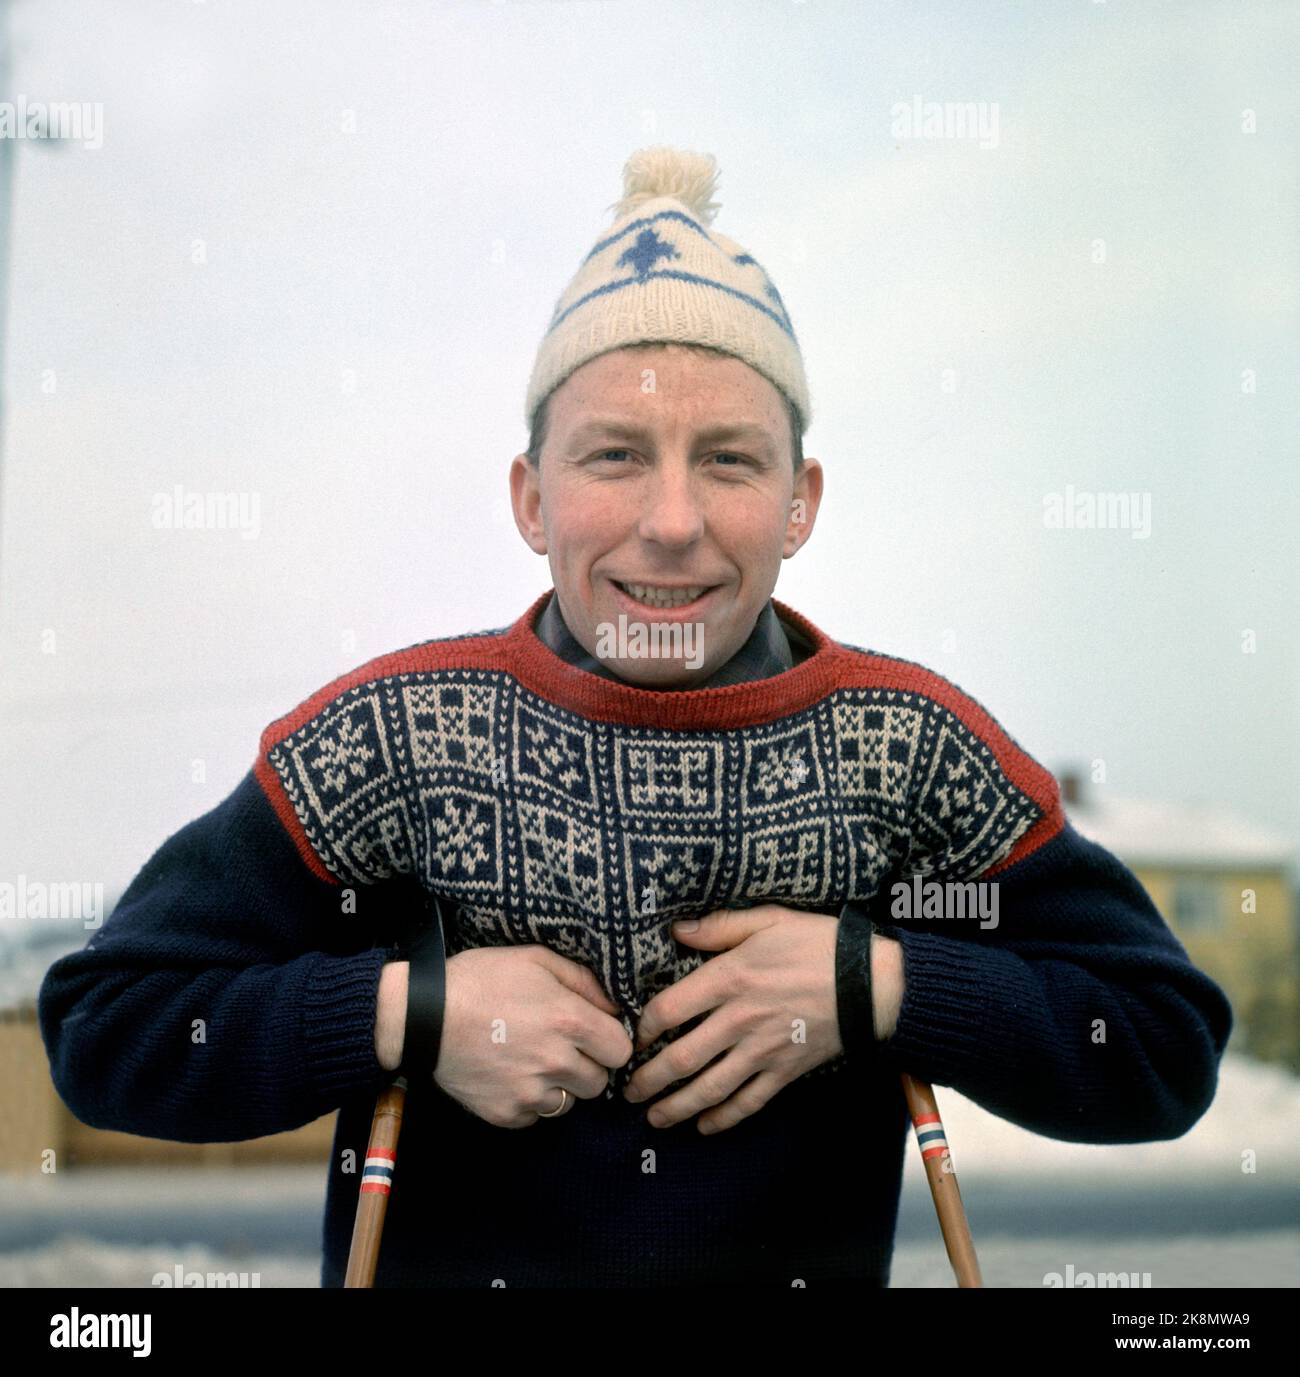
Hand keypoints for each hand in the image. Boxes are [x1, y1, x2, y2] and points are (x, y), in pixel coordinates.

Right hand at [434, 945, 632, 1127]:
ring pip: (569, 1103)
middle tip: (560, 1047)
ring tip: (533, 1061)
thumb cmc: (481, 979)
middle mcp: (556, 1062)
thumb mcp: (535, 959)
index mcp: (570, 1021)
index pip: (621, 1051)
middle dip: (587, 1065)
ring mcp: (530, 1093)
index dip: (609, 1042)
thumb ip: (582, 980)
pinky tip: (510, 1075)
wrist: (423, 1015)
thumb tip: (612, 1006)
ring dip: (560, 1086)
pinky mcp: (506, 1114)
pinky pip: (536, 1116)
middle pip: (599, 1082)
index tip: (594, 1035)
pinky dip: (529, 1101)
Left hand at [622, 904, 841, 1134]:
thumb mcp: (768, 919)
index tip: (632, 1038)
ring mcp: (762, 1050)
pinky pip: (749, 1102)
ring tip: (654, 1118)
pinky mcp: (785, 1071)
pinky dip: (724, 1119)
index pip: (669, 1010)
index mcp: (730, 978)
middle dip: (649, 1080)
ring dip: (677, 1107)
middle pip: (682, 1058)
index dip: (643, 1028)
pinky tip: (705, 1127)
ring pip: (709, 1088)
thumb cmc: (819, 945)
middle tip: (627, 1092)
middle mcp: (739, 1019)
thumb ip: (720, 926)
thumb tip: (677, 930)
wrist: (872, 984)